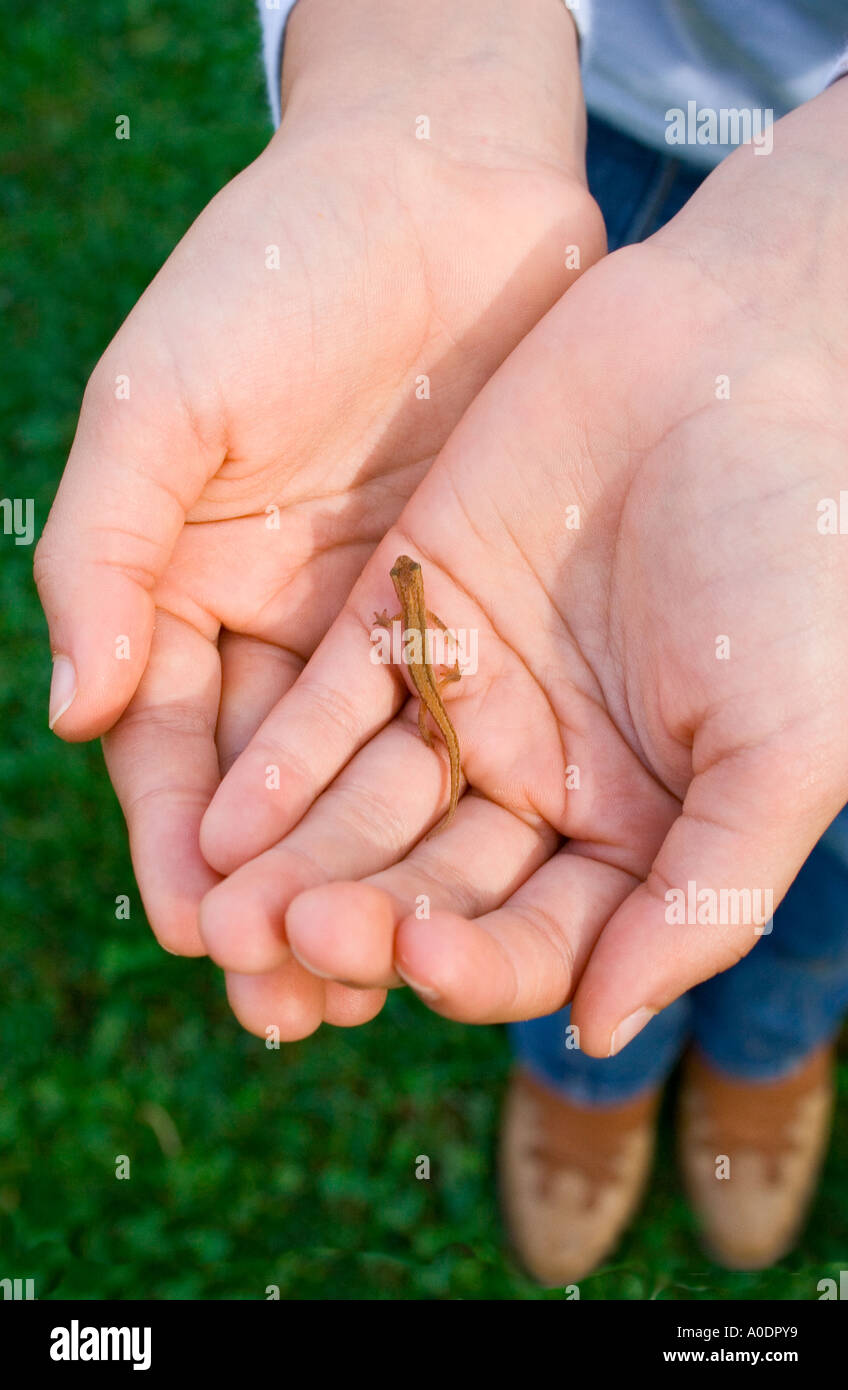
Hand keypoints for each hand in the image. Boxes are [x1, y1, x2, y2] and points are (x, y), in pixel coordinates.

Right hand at [34, 0, 602, 1033]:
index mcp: (181, 587)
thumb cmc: (270, 276)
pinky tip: (457, 894)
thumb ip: (106, 553)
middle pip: (266, 793)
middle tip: (287, 1004)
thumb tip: (80, 717)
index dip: (180, 842)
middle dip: (271, 898)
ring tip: (368, 986)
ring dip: (358, 886)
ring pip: (358, 786)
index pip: (173, 747)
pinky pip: (451, 731)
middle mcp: (274, 626)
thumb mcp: (157, 402)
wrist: (431, 190)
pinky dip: (445, 815)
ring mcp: (373, 625)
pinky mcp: (465, 610)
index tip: (195, 931)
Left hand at [199, 81, 847, 1048]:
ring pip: (368, 810)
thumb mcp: (791, 742)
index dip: (480, 967)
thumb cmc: (803, 551)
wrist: (748, 358)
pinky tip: (225, 820)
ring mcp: (471, 698)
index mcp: (638, 829)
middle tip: (283, 948)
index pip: (540, 939)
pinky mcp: (408, 616)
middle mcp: (544, 779)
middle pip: (435, 888)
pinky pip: (331, 708)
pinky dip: (281, 765)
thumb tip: (601, 1026)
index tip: (422, 965)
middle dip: (359, 924)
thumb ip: (707, 889)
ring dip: (298, 867)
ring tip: (228, 914)